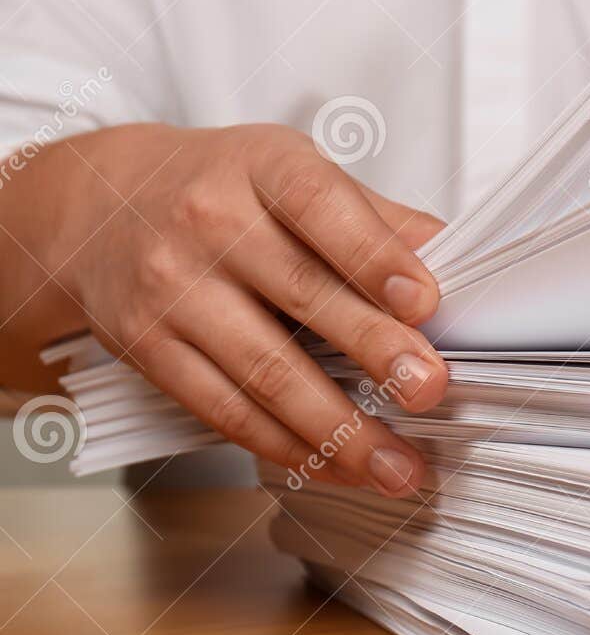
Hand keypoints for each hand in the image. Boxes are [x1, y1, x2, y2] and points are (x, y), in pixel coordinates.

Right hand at [50, 123, 447, 494]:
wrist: (95, 206)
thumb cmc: (219, 187)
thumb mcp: (290, 169)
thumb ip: (371, 214)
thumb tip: (450, 251)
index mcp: (262, 167)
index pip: (320, 205)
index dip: (375, 255)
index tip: (425, 301)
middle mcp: (211, 224)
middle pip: (302, 295)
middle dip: (373, 350)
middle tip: (429, 389)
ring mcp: (174, 291)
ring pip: (264, 372)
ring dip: (340, 429)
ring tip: (398, 465)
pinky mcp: (151, 350)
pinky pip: (226, 410)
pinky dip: (288, 448)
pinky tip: (339, 467)